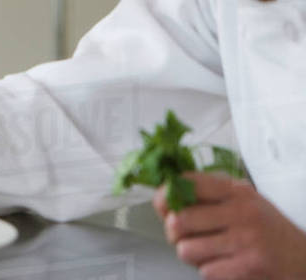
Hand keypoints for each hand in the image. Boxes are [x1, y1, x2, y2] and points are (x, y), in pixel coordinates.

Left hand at [157, 171, 305, 278]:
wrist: (304, 259)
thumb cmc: (266, 228)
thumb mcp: (244, 200)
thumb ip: (209, 196)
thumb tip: (163, 199)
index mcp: (236, 191)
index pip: (188, 183)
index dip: (166, 194)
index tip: (163, 204)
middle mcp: (241, 212)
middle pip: (179, 221)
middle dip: (174, 232)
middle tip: (184, 235)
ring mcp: (246, 241)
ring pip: (187, 249)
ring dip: (192, 254)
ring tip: (208, 251)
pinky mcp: (249, 267)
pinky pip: (205, 271)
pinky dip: (210, 271)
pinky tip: (225, 265)